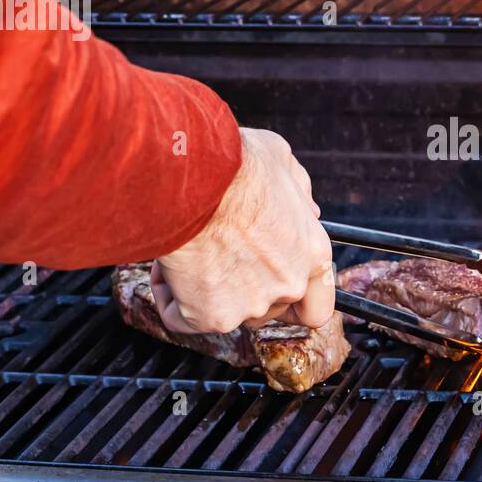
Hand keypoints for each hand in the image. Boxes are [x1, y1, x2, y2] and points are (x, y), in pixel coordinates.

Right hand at [150, 128, 334, 333]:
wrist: (191, 180)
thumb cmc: (234, 164)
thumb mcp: (282, 164)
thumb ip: (299, 194)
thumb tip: (307, 210)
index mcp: (312, 253)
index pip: (317, 306)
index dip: (295, 304)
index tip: (272, 290)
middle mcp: (288, 285)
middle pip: (267, 309)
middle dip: (242, 286)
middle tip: (217, 254)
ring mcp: (250, 305)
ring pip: (225, 312)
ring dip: (206, 288)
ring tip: (189, 248)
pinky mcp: (210, 317)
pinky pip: (182, 317)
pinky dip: (169, 295)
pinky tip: (164, 265)